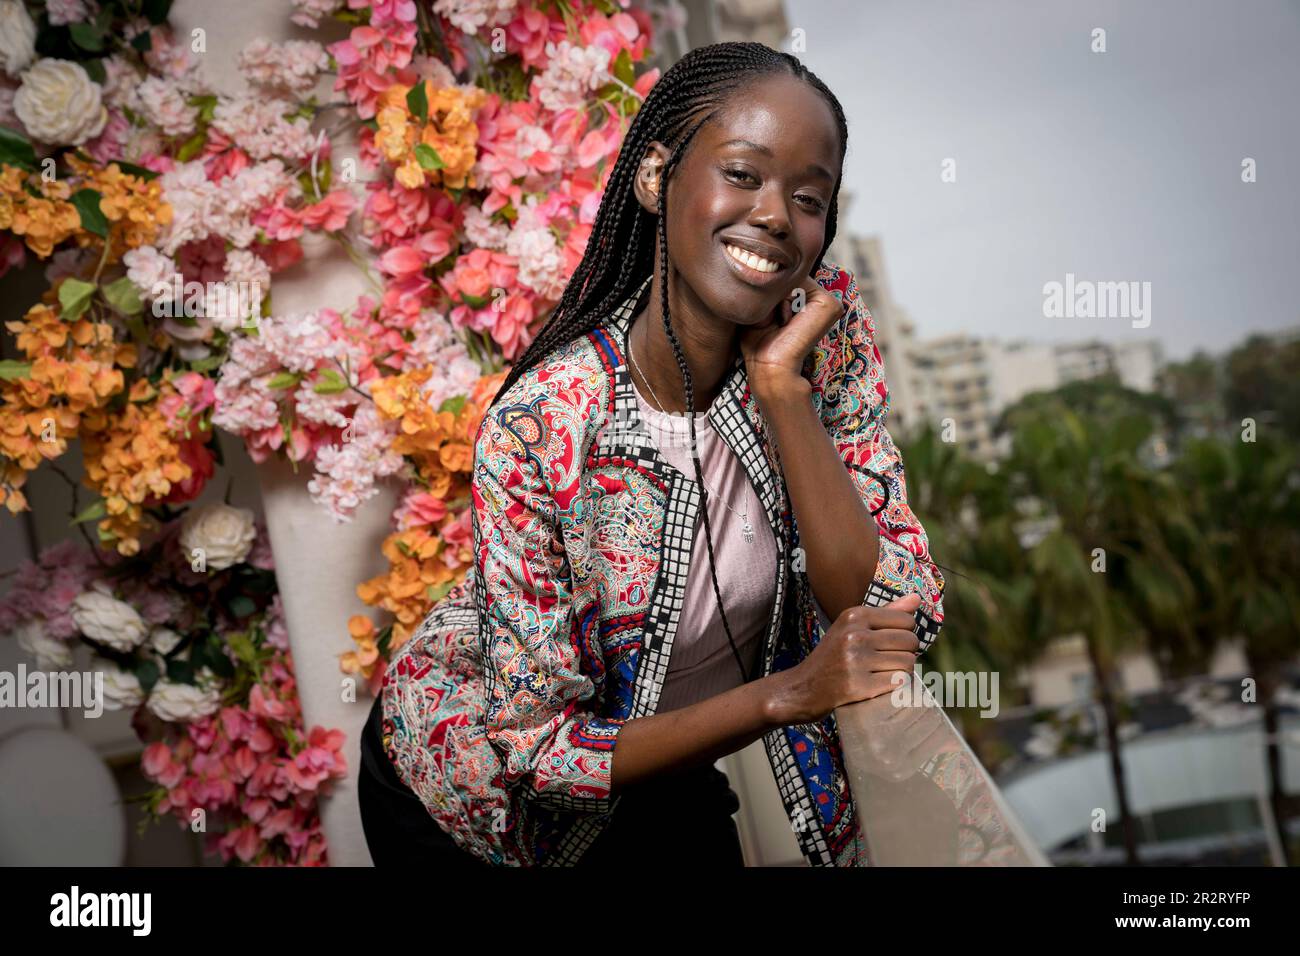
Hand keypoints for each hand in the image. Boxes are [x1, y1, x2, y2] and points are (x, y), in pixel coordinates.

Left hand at [738, 275, 845, 393]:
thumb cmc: (759, 344)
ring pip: (792, 279)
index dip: (768, 291)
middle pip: (789, 274)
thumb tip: (769, 262)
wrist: (768, 368)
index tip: (767, 317)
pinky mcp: (831, 305)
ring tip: (778, 323)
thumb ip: (768, 287)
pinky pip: (798, 285)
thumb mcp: (760, 308)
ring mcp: (829, 300)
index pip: (784, 275)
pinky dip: (784, 302)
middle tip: (771, 321)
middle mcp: (820, 297)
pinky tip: (786, 323)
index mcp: (807, 298)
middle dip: (773, 292)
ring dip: (777, 298)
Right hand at [767, 592, 921, 725]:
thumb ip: (886, 612)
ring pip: (907, 663)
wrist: (802, 688)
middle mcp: (855, 635)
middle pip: (910, 641)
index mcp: (854, 616)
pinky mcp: (858, 687)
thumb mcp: (851, 627)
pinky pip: (898, 681)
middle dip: (906, 652)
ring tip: (884, 672)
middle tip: (889, 660)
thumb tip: (916, 598)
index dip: (905, 633)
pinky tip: (880, 685)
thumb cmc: (831, 656)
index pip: (906, 620)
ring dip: (901, 670)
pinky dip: (895, 685)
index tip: (891, 642)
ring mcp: (856, 661)